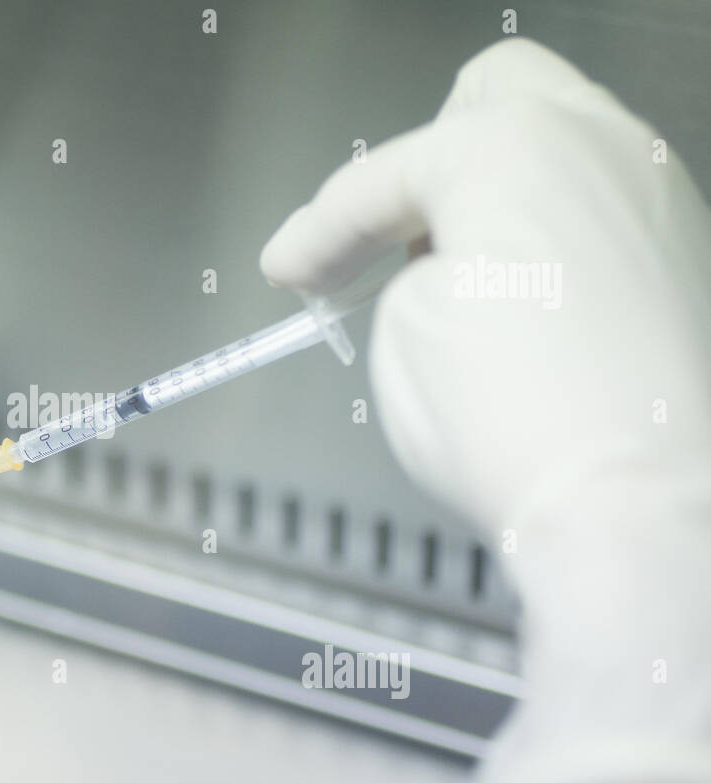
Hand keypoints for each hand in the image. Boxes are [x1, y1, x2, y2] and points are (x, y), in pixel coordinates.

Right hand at [260, 39, 710, 782]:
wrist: (631, 504)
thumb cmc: (525, 424)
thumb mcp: (405, 328)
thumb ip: (401, 267)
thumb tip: (426, 267)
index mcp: (514, 148)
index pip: (387, 175)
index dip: (320, 228)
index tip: (292, 266)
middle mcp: (601, 151)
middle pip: (491, 96)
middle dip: (426, 160)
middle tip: (385, 234)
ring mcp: (656, 197)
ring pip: (557, 145)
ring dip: (491, 194)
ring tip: (450, 272)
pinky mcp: (684, 253)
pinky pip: (598, 205)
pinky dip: (546, 233)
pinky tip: (519, 297)